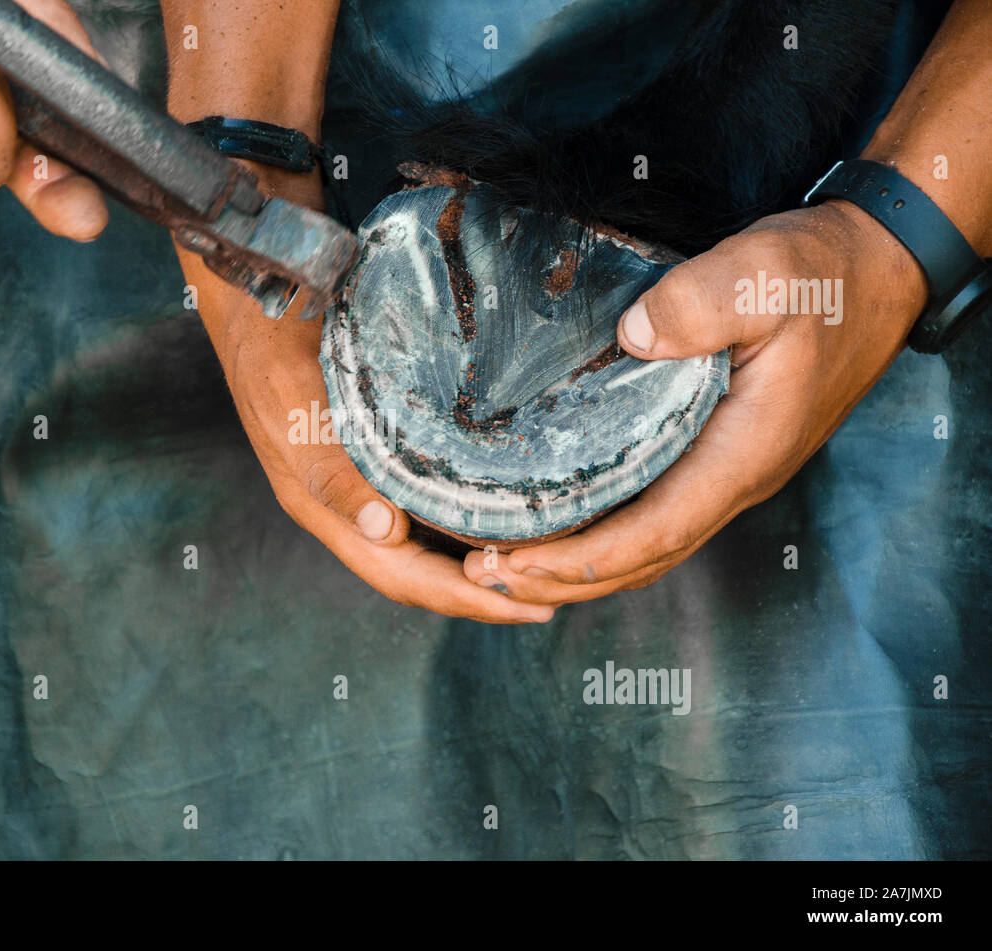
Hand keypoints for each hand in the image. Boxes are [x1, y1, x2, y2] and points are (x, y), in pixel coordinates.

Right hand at [176, 166, 554, 623]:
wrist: (254, 302)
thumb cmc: (274, 353)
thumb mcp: (296, 410)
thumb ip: (334, 472)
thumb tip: (385, 533)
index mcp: (326, 509)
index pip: (403, 577)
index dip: (466, 599)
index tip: (527, 607)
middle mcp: (348, 509)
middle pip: (420, 574)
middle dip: (484, 594)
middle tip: (552, 598)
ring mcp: (359, 486)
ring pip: (424, 546)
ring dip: (478, 565)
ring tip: (540, 567)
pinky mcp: (371, 457)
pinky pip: (424, 507)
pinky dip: (464, 523)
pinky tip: (501, 515)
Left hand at [463, 200, 926, 604]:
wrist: (876, 271)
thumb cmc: (824, 275)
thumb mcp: (767, 273)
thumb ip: (704, 301)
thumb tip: (635, 334)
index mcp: (742, 454)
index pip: (655, 532)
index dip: (582, 558)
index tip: (512, 562)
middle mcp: (733, 479)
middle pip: (642, 560)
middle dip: (562, 577)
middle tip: (482, 574)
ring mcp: (724, 473)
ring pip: (646, 546)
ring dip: (576, 565)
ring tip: (503, 563)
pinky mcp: (714, 455)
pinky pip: (653, 515)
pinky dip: (601, 536)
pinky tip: (555, 521)